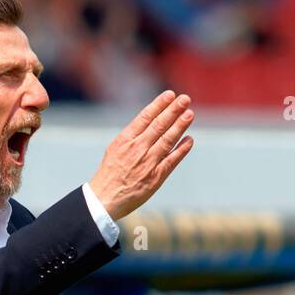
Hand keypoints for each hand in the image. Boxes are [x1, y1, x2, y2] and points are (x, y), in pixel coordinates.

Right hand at [89, 90, 193, 220]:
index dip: (159, 105)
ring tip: (190, 114)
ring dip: (180, 126)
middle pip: (159, 125)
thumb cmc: (109, 174)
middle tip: (185, 99)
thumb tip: (150, 122)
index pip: (145, 117)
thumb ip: (132, 136)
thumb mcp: (115, 149)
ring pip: (168, 140)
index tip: (170, 95)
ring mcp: (148, 162)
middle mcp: (137, 148)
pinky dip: (182, 149)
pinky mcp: (156, 177)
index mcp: (125, 140)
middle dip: (173, 110)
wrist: (104, 199)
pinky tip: (189, 140)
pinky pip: (172, 160)